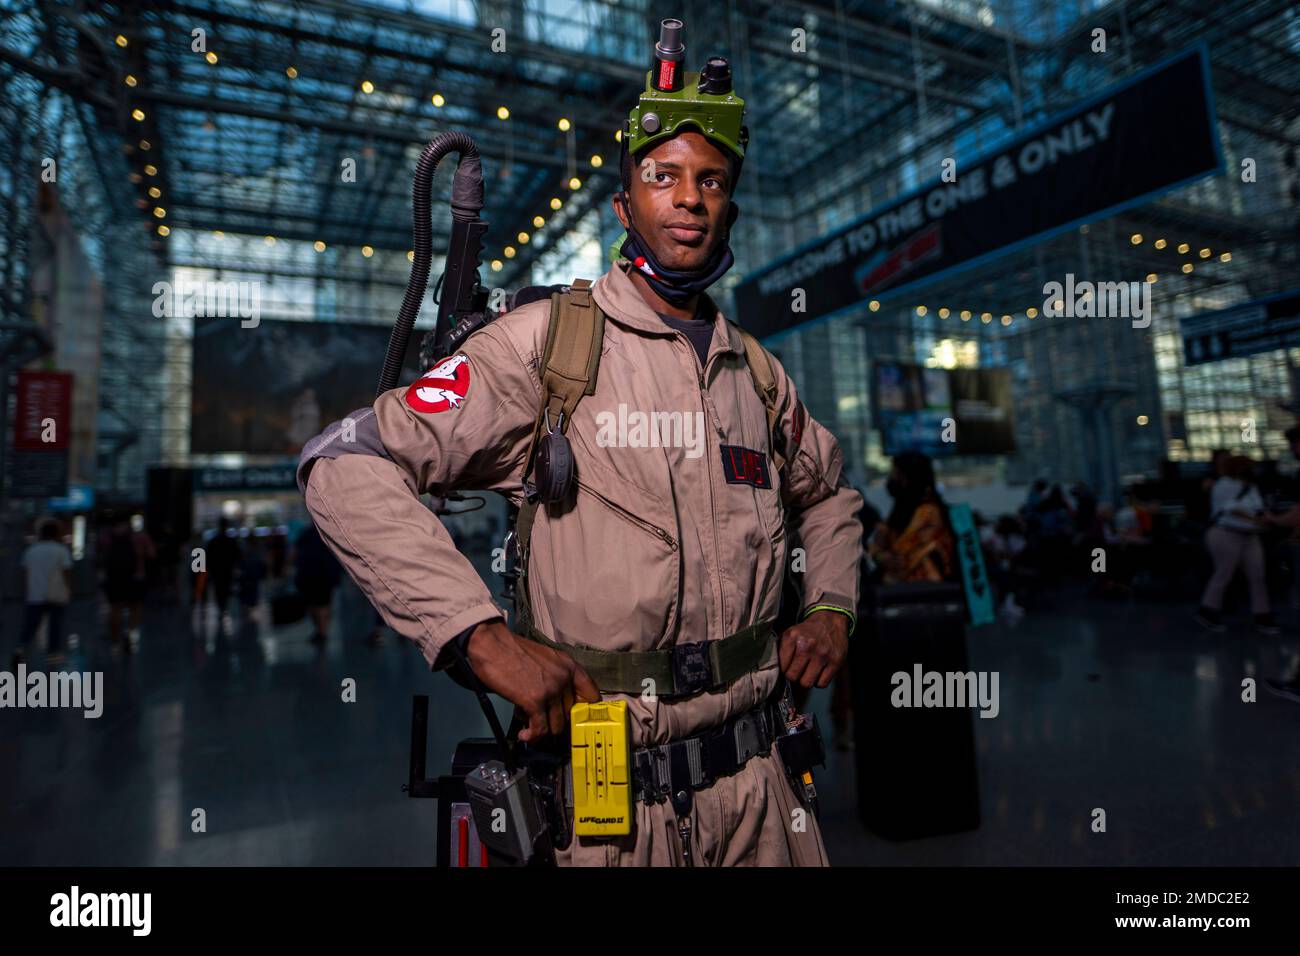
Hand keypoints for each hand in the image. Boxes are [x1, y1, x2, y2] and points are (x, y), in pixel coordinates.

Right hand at [465, 621, 599, 741]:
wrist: (492, 644)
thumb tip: (556, 702)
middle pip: (570, 713)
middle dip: (554, 719)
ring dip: (541, 729)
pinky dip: (532, 736)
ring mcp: (551, 690)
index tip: (573, 717)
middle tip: (539, 718)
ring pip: (556, 725)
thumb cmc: (512, 651)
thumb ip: (556, 677)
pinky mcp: (534, 701)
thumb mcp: (545, 659)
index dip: (583, 709)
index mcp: (569, 666)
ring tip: (527, 723)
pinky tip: (524, 735)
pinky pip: (540, 729)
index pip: (592, 694)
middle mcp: (564, 677)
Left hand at [778, 609, 849, 689]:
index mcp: (792, 637)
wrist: (830, 621)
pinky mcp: (836, 662)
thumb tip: (771, 669)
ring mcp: (822, 654)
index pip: (782, 667)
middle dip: (794, 676)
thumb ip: (780, 649)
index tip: (788, 665)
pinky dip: (819, 681)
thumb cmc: (806, 632)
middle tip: (798, 670)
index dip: (785, 669)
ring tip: (808, 671)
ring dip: (806, 680)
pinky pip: (822, 684)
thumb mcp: (789, 633)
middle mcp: (807, 645)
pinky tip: (818, 672)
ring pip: (807, 683)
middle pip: (793, 677)